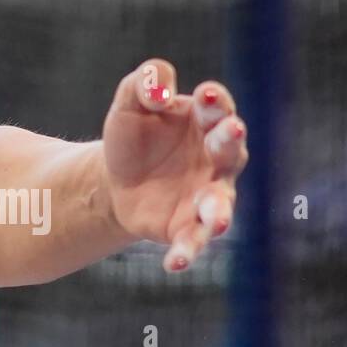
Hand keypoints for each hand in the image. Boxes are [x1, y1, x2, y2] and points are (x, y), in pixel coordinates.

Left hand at [101, 58, 247, 272]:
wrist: (114, 180)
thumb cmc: (133, 135)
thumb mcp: (129, 102)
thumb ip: (145, 83)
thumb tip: (160, 91)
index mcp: (203, 122)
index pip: (217, 107)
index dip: (214, 100)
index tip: (204, 95)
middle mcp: (216, 159)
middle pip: (231, 149)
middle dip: (231, 139)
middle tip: (232, 131)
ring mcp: (206, 194)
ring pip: (220, 204)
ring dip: (220, 212)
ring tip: (217, 220)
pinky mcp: (188, 226)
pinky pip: (192, 241)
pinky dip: (187, 253)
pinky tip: (174, 264)